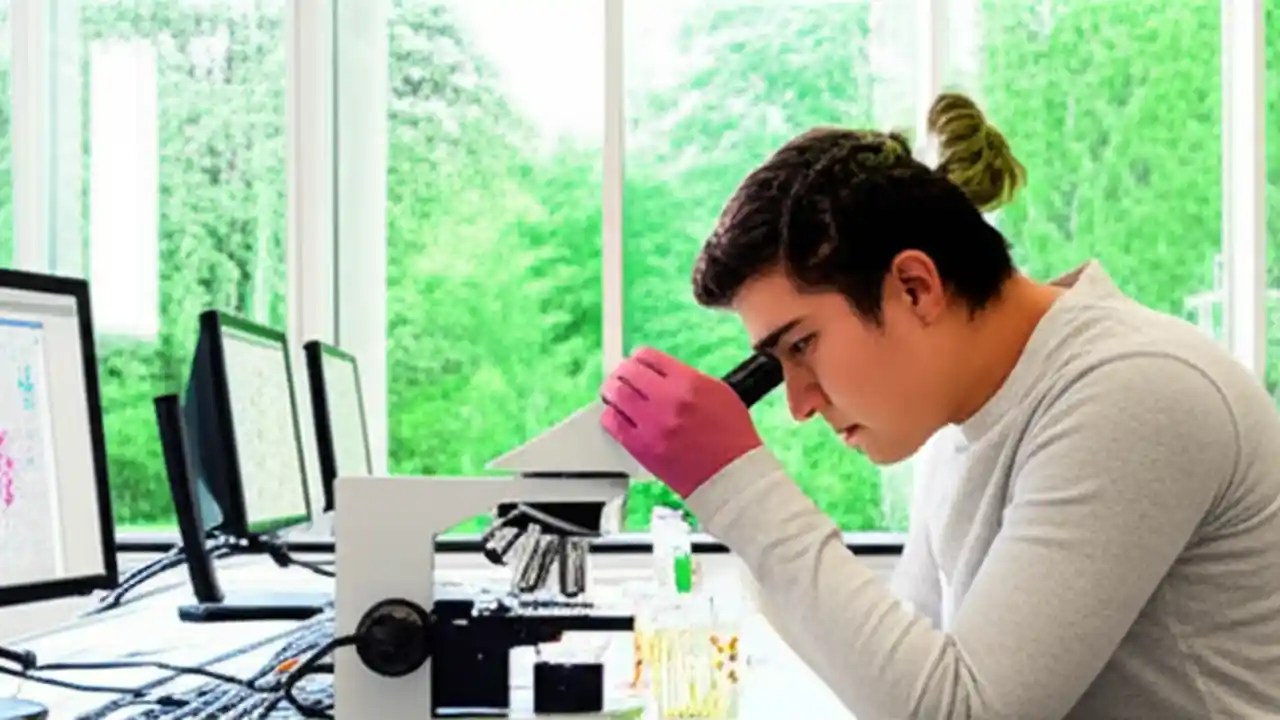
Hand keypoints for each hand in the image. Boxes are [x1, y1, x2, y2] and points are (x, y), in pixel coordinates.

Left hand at [599, 347, 762, 497]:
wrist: (731, 475)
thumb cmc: (732, 437)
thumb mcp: (719, 393)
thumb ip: (687, 378)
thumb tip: (660, 373)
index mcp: (689, 382)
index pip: (649, 356)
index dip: (640, 358)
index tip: (638, 362)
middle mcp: (668, 399)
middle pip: (628, 372)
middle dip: (623, 371)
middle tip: (621, 376)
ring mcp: (652, 424)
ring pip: (617, 395)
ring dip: (612, 390)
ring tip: (613, 393)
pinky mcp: (641, 447)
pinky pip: (613, 423)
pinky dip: (610, 415)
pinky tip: (616, 415)